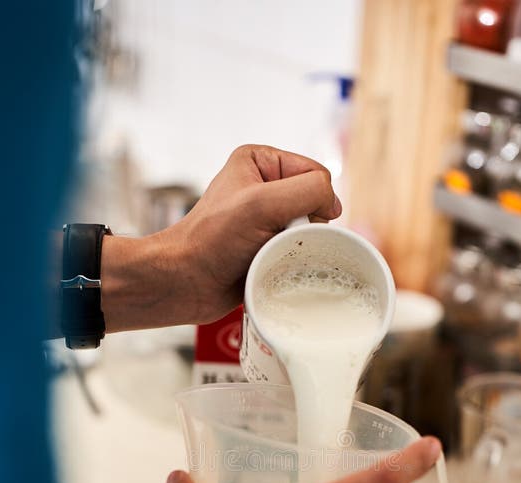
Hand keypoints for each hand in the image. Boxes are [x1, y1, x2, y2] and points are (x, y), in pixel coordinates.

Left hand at [164, 144, 341, 321]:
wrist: (186, 283)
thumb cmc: (212, 241)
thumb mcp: (262, 202)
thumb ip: (308, 190)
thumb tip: (333, 202)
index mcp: (260, 161)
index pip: (315, 174)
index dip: (314, 199)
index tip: (289, 221)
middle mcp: (264, 186)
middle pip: (315, 203)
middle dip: (306, 225)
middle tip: (277, 240)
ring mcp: (265, 218)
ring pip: (310, 230)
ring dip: (300, 246)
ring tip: (272, 255)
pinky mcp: (266, 246)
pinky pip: (298, 250)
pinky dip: (294, 261)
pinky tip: (275, 268)